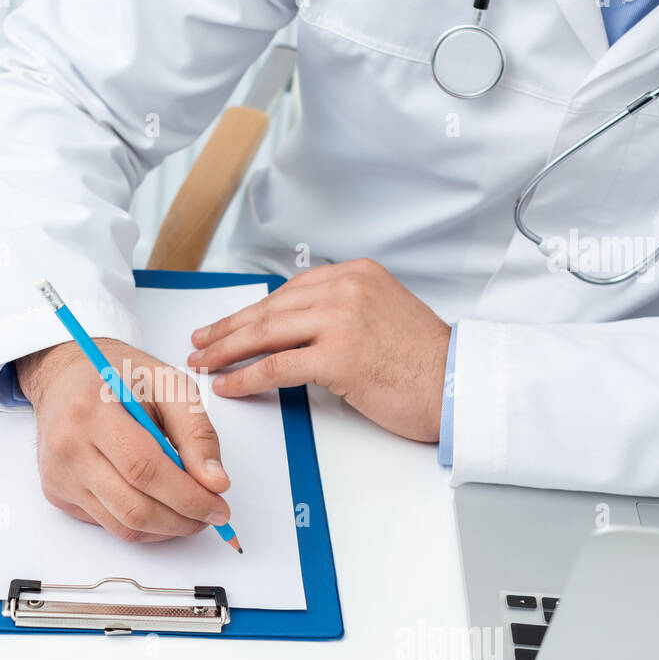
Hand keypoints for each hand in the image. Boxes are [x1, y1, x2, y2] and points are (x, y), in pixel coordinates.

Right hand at [17, 339, 231, 542]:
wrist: (66, 378)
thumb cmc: (120, 377)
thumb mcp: (169, 384)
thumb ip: (197, 431)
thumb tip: (215, 483)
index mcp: (92, 410)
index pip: (144, 469)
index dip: (187, 496)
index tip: (218, 506)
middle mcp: (67, 446)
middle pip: (133, 506)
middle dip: (182, 520)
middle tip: (210, 515)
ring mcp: (58, 474)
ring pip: (122, 525)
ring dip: (165, 528)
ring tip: (190, 514)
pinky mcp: (58, 493)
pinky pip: (108, 525)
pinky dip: (143, 525)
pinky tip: (158, 505)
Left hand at [187, 259, 450, 441]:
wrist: (458, 385)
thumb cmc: (423, 363)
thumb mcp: (382, 315)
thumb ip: (341, 312)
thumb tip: (293, 330)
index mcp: (355, 274)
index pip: (287, 292)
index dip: (250, 312)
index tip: (226, 325)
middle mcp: (346, 288)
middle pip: (269, 309)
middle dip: (228, 329)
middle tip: (199, 343)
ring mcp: (342, 320)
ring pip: (265, 334)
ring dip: (227, 350)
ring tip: (203, 364)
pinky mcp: (338, 356)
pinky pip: (276, 367)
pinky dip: (244, 377)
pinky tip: (227, 385)